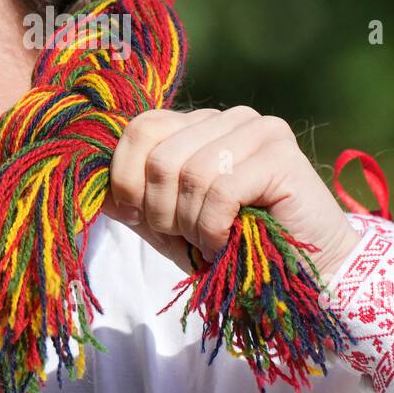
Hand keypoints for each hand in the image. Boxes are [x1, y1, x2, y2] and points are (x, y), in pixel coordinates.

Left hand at [101, 106, 360, 280]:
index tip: (140, 219)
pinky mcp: (281, 154)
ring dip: (191, 224)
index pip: (142, 127)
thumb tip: (87, 187)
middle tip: (182, 240)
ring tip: (211, 243)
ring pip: (190, 172)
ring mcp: (259, 129)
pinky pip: (221, 188)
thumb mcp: (172, 224)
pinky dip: (214, 226)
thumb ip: (134, 201)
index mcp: (201, 124)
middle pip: (161, 153)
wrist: (306, 275)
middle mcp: (230, 117)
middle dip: (160, 210)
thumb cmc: (235, 248)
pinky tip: (228, 241)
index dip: (126, 177)